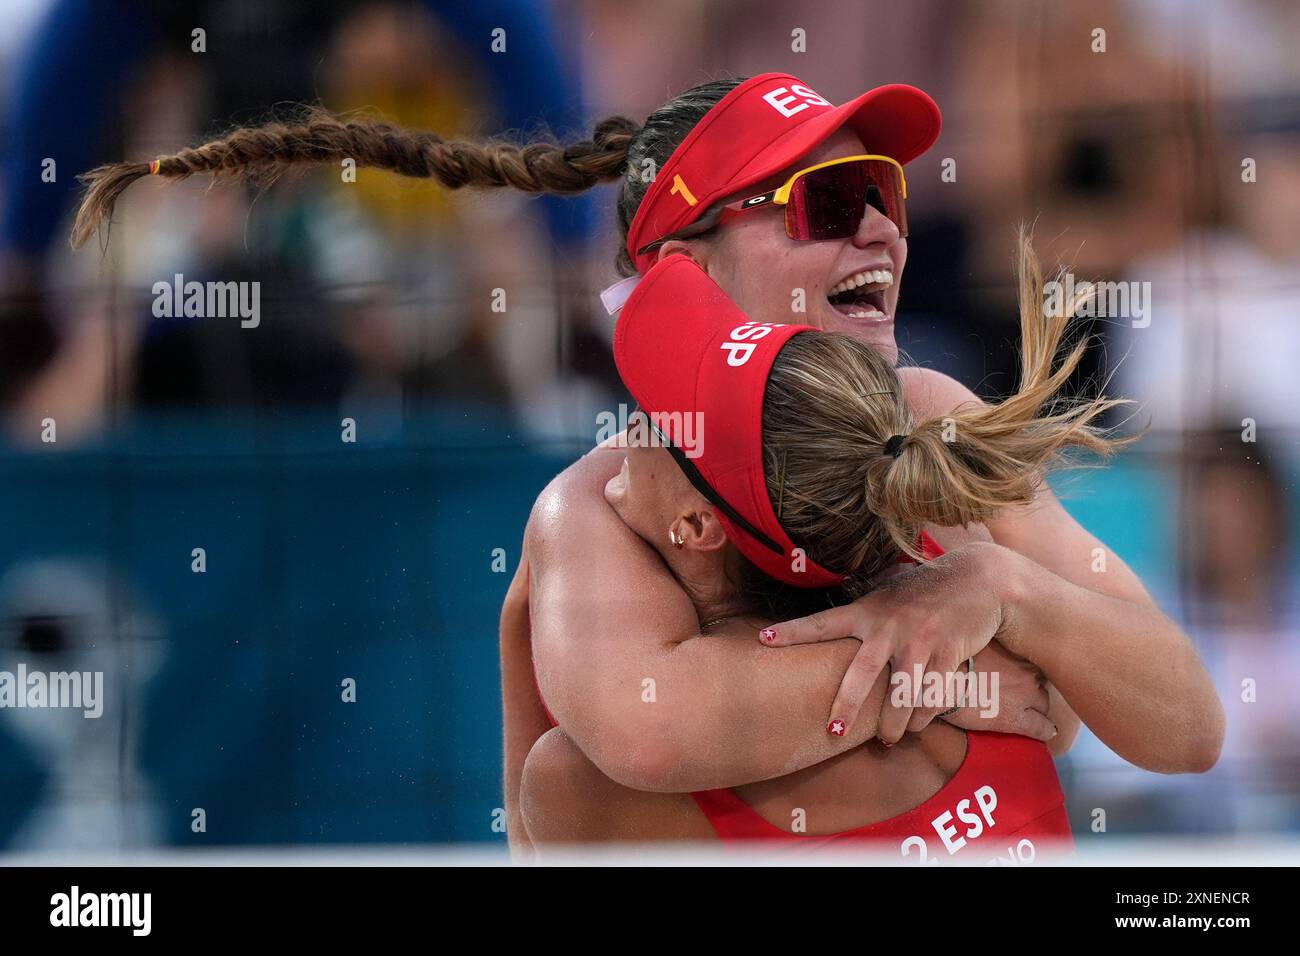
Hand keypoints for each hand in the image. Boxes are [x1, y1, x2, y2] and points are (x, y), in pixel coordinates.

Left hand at [759, 542, 1016, 743]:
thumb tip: (830, 635)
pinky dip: (924, 716)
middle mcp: (890, 626)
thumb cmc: (924, 591)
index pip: (823, 622)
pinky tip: (918, 724)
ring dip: (894, 725)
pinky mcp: (948, 653)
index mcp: (868, 611)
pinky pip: (932, 696)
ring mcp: (920, 640)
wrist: (979, 579)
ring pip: (901, 695)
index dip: (792, 631)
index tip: (763, 639)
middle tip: (833, 731)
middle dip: (847, 705)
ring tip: (887, 739)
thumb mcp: (887, 595)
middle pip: (862, 673)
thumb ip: (863, 615)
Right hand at [940, 640, 1056, 740]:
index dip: (1022, 667)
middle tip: (1020, 690)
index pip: (1030, 657)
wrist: (937, 685)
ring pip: (1044, 702)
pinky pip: (1042, 727)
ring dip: (1038, 706)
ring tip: (1032, 712)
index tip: (1015, 671)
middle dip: (1032, 685)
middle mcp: (1024, 670)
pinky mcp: (1016, 719)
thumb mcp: (966, 643)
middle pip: (1040, 678)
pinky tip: (1047, 733)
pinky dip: (1046, 730)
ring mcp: (1023, 696)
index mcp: (1012, 650)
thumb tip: (976, 642)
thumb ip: (980, 643)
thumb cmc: (944, 662)